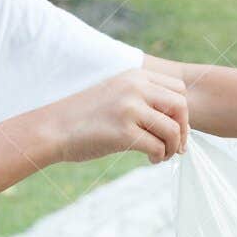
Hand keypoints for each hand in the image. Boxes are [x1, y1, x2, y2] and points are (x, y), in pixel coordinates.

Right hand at [41, 67, 189, 164]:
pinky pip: (158, 147)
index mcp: (135, 76)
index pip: (178, 89)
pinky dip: (160, 156)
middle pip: (181, 107)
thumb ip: (141, 97)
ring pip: (173, 129)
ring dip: (173, 147)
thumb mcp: (115, 93)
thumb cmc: (85, 116)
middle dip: (183, 130)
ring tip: (163, 155)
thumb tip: (177, 118)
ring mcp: (129, 109)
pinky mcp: (123, 133)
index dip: (182, 112)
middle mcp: (135, 88)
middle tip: (177, 146)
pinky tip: (151, 160)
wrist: (53, 128)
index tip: (176, 128)